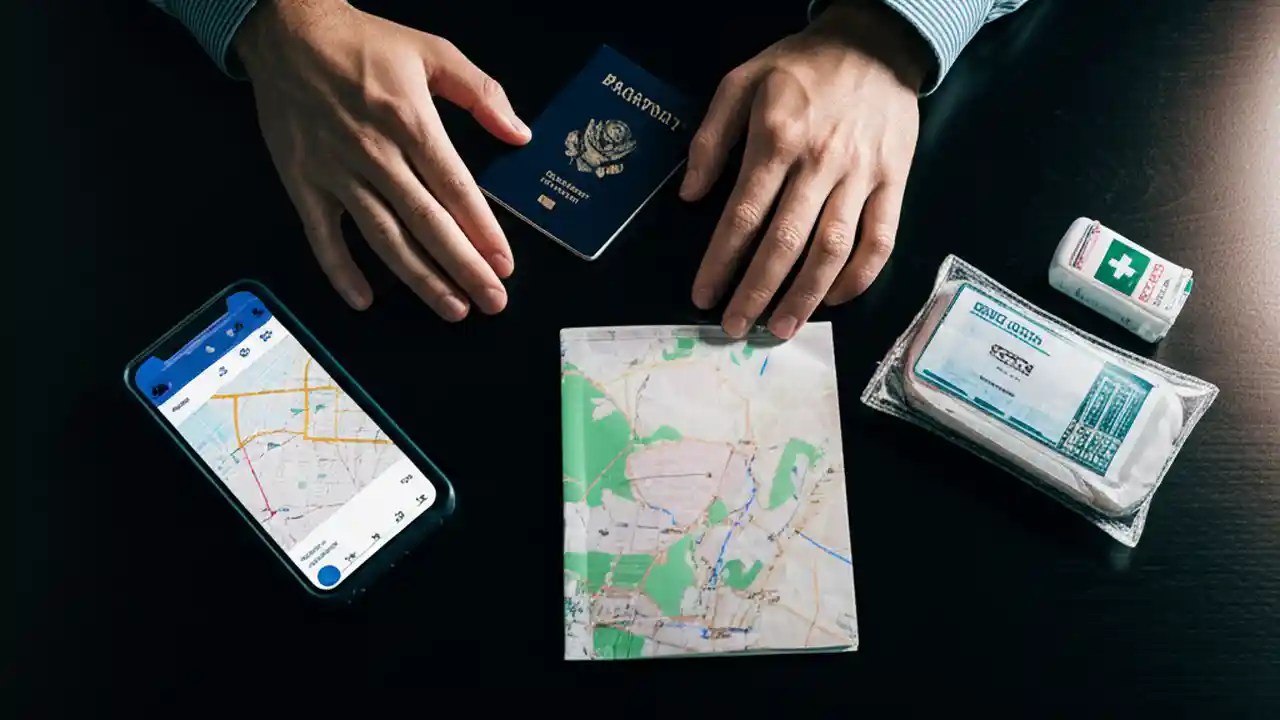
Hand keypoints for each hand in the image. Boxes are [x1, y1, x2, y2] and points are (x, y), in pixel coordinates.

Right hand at [234, 0, 530, 318]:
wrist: (288, 31)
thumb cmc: (364, 43)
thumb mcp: (433, 51)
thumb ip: (481, 92)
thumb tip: (519, 133)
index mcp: (411, 122)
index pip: (455, 189)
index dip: (483, 231)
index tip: (504, 264)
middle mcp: (375, 152)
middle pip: (427, 222)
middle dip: (463, 267)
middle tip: (492, 301)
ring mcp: (336, 171)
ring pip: (384, 235)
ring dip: (419, 277)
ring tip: (451, 307)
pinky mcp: (303, 181)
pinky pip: (322, 235)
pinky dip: (340, 270)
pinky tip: (363, 299)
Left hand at [679, 0, 928, 337]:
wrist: (875, 41)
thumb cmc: (800, 65)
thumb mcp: (741, 82)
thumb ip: (711, 138)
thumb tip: (691, 195)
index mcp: (777, 139)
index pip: (743, 216)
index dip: (721, 262)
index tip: (704, 295)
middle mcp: (819, 163)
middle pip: (785, 243)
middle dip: (757, 293)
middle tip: (735, 327)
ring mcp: (861, 175)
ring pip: (833, 250)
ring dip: (806, 296)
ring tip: (781, 328)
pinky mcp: (894, 181)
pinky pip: (881, 239)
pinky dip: (859, 277)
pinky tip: (834, 299)